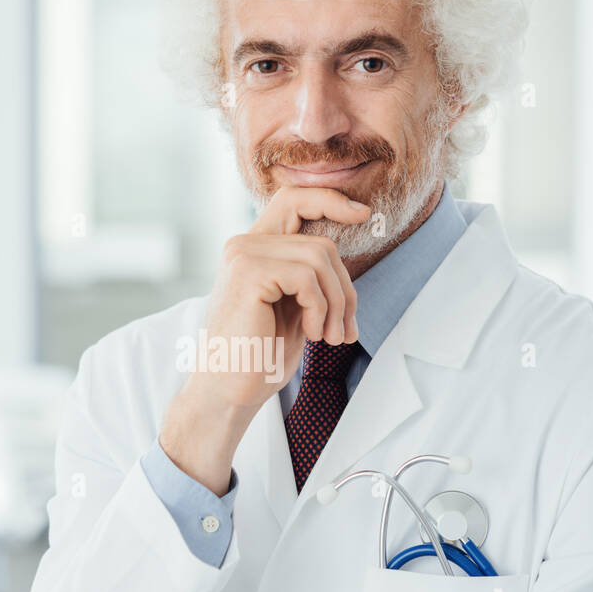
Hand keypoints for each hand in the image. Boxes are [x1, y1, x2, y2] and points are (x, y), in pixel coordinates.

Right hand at [159, 187, 366, 493]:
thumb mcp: (294, 306)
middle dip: (345, 288)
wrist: (228, 392)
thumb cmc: (260, 356)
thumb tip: (351, 250)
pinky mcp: (248, 273)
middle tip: (345, 329)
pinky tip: (312, 334)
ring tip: (330, 337)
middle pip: (321, 241)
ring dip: (336, 303)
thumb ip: (311, 275)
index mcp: (254, 248)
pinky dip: (320, 308)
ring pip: (320, 258)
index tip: (364, 214)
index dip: (331, 200)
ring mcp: (243, 255)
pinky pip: (307, 277)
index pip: (294, 199)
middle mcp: (244, 244)